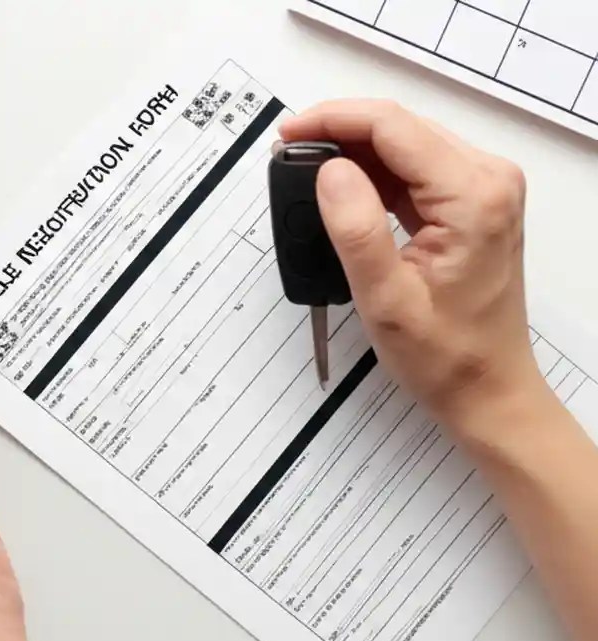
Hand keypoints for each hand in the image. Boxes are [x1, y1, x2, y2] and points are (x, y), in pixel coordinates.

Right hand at [281, 100, 551, 431]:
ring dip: (354, 150)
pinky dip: (374, 171)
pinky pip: (415, 167)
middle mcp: (488, 179)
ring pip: (405, 143)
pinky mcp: (472, 201)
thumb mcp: (385, 300)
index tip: (286, 135)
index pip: (393, 127)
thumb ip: (356, 230)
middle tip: (286, 154)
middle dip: (339, 131)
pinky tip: (342, 188)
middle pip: (401, 127)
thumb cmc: (443, 356)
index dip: (333, 120)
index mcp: (472, 197)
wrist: (488, 388)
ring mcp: (483, 188)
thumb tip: (328, 171)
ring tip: (305, 172)